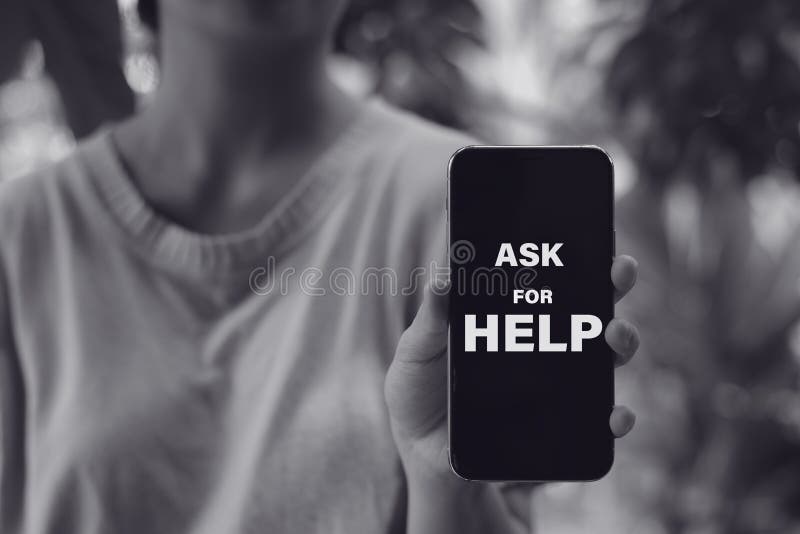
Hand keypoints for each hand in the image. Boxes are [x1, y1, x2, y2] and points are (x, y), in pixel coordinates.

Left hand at [385, 255, 639, 481]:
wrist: (421, 455)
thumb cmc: (417, 393)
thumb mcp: (417, 351)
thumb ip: (430, 319)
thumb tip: (443, 274)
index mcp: (510, 318)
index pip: (552, 278)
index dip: (580, 256)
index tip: (597, 234)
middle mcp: (541, 345)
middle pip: (589, 309)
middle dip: (613, 286)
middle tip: (618, 273)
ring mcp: (555, 386)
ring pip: (604, 357)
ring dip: (622, 342)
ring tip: (614, 335)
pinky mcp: (560, 427)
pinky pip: (598, 420)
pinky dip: (616, 417)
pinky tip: (615, 415)